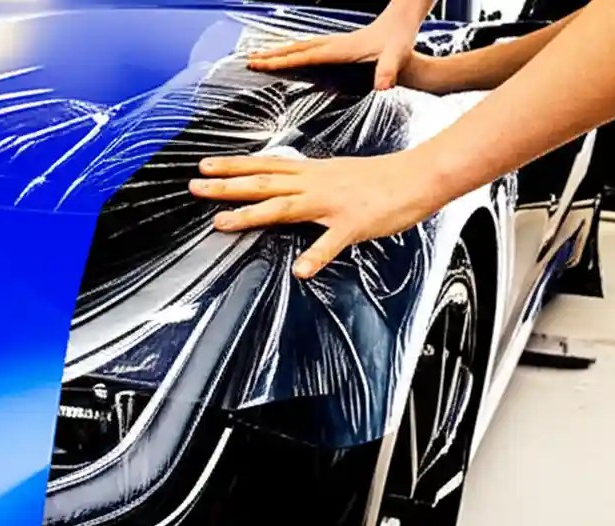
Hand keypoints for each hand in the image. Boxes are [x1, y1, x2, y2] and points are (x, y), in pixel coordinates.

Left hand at [188, 152, 447, 278]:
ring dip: (252, 214)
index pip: (266, 165)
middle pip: (264, 183)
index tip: (204, 165)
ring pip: (285, 207)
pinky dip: (317, 257)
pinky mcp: (354, 224)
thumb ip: (312, 182)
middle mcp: (317, 184)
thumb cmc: (383, 178)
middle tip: (194, 186)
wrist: (420, 175)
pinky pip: (332, 243)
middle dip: (228, 185)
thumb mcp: (339, 174)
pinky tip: (300, 271)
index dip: (234, 166)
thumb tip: (290, 187)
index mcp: (314, 172)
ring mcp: (333, 204)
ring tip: (222, 223)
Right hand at [248, 17, 424, 89]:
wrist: (404, 20)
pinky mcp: (338, 45)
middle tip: (249, 60)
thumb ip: (388, 71)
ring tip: (260, 56)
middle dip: (271, 55)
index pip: (303, 56)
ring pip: (299, 47)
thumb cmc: (400, 39)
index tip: (259, 64)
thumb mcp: (397, 56)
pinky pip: (308, 48)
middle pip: (294, 49)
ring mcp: (334, 43)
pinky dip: (293, 51)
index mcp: (339, 49)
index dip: (280, 61)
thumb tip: (382, 86)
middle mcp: (333, 44)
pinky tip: (290, 56)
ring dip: (279, 51)